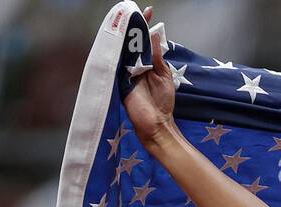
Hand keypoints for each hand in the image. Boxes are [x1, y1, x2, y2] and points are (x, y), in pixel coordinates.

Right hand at [125, 6, 176, 147]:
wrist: (156, 122)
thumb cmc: (162, 102)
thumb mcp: (163, 75)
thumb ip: (157, 56)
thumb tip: (155, 35)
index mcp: (146, 62)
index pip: (144, 40)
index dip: (145, 25)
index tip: (149, 10)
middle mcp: (134, 64)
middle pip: (130, 40)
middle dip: (131, 24)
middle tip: (132, 8)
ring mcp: (125, 70)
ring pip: (122, 47)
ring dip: (124, 33)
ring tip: (126, 17)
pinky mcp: (118, 78)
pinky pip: (117, 60)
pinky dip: (118, 49)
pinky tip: (120, 38)